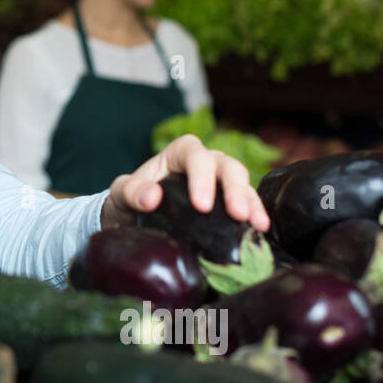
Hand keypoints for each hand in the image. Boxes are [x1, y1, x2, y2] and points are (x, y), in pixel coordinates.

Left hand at [100, 134, 270, 231]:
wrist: (136, 217)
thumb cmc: (131, 198)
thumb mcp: (121, 193)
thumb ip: (131, 192)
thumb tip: (151, 197)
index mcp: (178, 153)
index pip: (195, 156)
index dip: (202, 177)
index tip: (202, 205)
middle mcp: (204, 162)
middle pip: (226, 166)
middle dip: (234, 189)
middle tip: (237, 214)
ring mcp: (219, 181)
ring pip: (242, 182)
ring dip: (251, 202)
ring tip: (256, 224)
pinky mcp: (228, 200)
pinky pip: (247, 201)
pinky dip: (254, 213)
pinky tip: (260, 229)